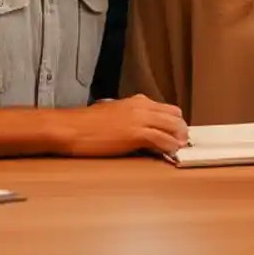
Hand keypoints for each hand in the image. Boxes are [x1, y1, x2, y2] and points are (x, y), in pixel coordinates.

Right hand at [59, 95, 188, 157]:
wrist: (72, 128)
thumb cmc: (86, 124)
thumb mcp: (113, 113)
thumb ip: (129, 117)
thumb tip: (138, 129)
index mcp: (136, 101)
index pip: (166, 108)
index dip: (174, 122)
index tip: (176, 132)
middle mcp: (141, 107)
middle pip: (174, 115)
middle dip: (181, 129)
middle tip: (181, 141)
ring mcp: (140, 119)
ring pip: (172, 126)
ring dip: (178, 138)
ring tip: (179, 148)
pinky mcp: (136, 134)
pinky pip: (162, 139)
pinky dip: (170, 146)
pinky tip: (171, 153)